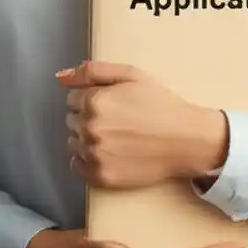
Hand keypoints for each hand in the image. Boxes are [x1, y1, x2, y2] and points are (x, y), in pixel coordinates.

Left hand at [57, 61, 227, 188]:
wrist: (187, 141)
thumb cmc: (162, 105)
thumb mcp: (132, 75)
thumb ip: (93, 71)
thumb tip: (61, 77)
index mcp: (94, 101)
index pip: (72, 98)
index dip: (92, 98)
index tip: (112, 104)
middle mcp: (90, 128)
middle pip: (71, 120)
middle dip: (88, 118)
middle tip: (117, 121)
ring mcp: (94, 155)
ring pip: (73, 142)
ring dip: (88, 139)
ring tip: (116, 137)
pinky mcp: (100, 176)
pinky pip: (77, 166)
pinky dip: (87, 160)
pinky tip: (109, 153)